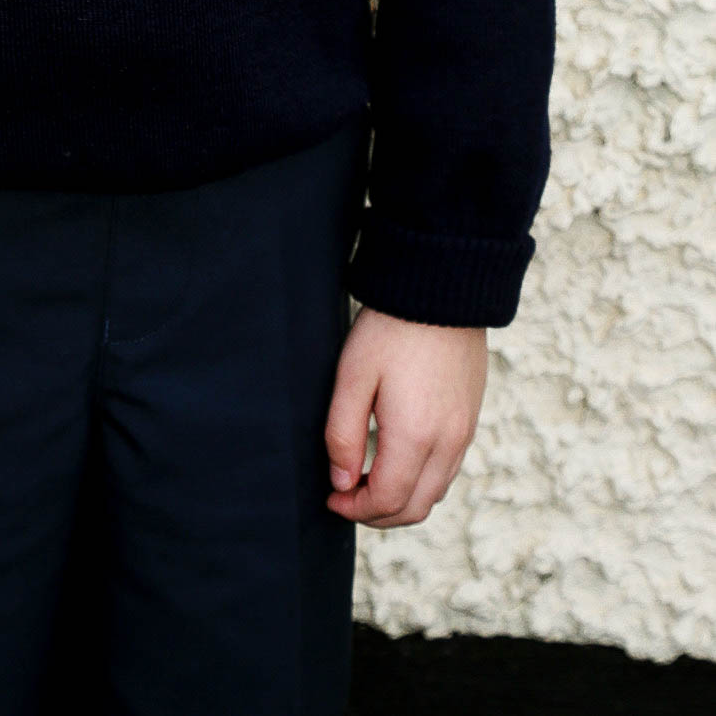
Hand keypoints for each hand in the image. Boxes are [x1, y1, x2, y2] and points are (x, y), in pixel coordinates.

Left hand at [324, 305, 486, 527]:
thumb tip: (341, 482)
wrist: (441, 288)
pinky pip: (448, 471)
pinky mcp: (470, 419)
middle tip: (345, 498)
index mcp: (416, 436)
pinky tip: (397, 461)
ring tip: (367, 481)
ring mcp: (465, 432)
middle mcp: (448, 443)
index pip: (387, 500)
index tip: (331, 499)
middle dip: (377, 514)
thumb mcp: (353, 376)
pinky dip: (422, 482)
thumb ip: (342, 435)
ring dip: (401, 501)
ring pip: (435, 494)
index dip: (354, 510)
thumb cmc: (391, 329)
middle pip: (415, 508)